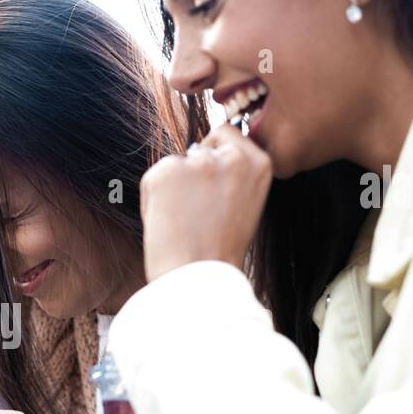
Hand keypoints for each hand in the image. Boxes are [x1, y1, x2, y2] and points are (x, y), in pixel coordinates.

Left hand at [139, 122, 272, 279]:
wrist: (198, 278)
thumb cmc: (218, 251)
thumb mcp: (243, 204)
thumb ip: (231, 176)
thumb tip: (202, 154)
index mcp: (259, 163)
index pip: (227, 135)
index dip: (214, 158)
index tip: (212, 187)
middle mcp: (231, 155)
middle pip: (199, 147)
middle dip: (193, 171)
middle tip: (196, 211)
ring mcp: (197, 162)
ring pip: (176, 163)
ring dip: (173, 187)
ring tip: (183, 222)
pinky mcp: (166, 171)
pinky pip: (154, 177)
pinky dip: (153, 198)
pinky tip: (167, 223)